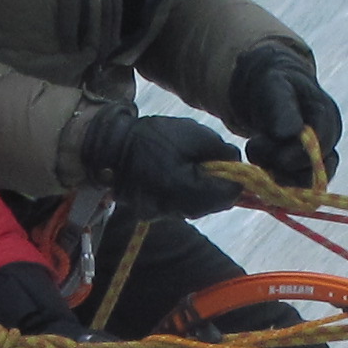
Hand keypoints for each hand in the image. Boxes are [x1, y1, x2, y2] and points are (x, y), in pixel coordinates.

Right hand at [83, 107, 244, 218]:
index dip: (236, 178)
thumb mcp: (194, 133)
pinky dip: (186, 193)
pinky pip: (181, 206)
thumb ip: (221, 150)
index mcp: (185, 188)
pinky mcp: (153, 214)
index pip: (228, 194)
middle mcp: (175, 209)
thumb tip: (237, 163)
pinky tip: (176, 175)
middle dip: (219, 185)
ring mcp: (163, 214)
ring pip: (199, 207)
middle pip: (216, 205)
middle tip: (209, 161)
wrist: (111, 148)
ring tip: (190, 166)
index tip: (229, 162)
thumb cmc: (152, 137)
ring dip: (203, 190)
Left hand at [228, 44, 342, 189]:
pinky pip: (295, 188)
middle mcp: (328, 140)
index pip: (320, 144)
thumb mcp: (273, 86)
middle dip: (279, 165)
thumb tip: (290, 133)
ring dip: (275, 176)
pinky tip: (257, 164)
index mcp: (327, 116)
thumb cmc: (271, 83)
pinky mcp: (305, 170)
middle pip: (315, 171)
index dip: (293, 154)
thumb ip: (282, 108)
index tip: (260, 146)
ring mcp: (319, 157)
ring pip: (304, 184)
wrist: (265, 88)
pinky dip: (273, 181)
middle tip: (253, 146)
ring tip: (254, 150)